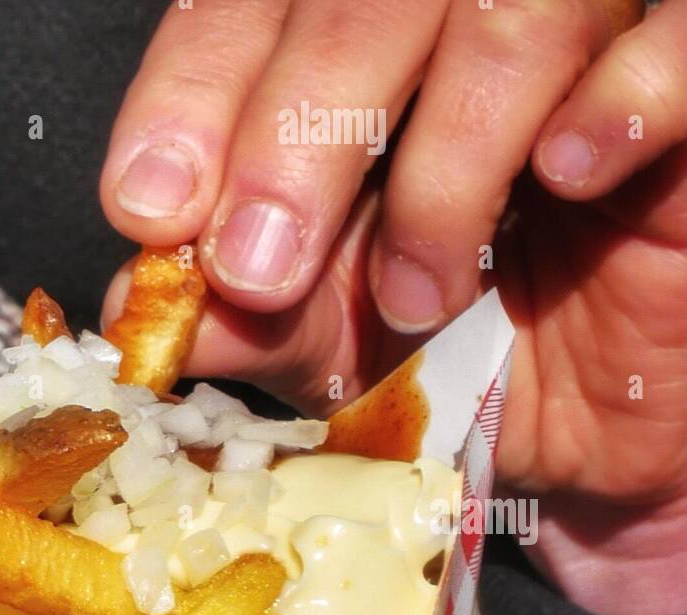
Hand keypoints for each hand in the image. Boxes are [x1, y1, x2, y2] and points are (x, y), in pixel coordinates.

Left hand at [100, 0, 686, 614]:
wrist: (604, 419)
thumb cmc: (465, 349)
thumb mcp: (327, 344)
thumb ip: (241, 313)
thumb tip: (136, 302)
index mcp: (356, 50)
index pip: (253, 4)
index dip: (194, 92)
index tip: (150, 204)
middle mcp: (458, 12)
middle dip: (292, 134)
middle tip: (259, 264)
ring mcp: (590, 23)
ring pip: (509, 12)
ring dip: (442, 171)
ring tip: (419, 291)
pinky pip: (672, 44)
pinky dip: (614, 105)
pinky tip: (566, 174)